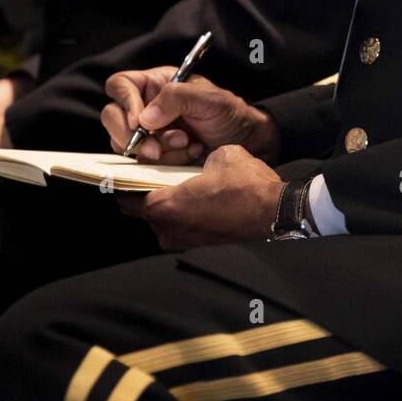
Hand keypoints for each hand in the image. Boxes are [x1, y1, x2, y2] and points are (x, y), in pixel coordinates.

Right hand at [102, 66, 279, 164]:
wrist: (248, 145)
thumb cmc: (231, 115)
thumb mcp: (210, 99)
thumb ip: (178, 98)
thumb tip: (144, 118)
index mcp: (157, 84)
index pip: (121, 85)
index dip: (124, 102)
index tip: (140, 121)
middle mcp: (147, 106)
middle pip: (112, 116)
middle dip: (132, 135)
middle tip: (156, 147)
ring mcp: (148, 132)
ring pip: (126, 143)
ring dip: (155, 149)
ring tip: (187, 144)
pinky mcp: (155, 155)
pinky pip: (142, 162)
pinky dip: (165, 161)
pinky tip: (188, 154)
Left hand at [117, 143, 283, 249]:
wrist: (276, 211)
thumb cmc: (247, 185)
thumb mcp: (219, 155)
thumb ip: (195, 160)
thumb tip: (194, 162)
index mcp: (166, 207)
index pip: (125, 197)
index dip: (124, 181)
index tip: (127, 170)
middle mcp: (169, 230)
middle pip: (140, 210)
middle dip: (143, 192)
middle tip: (154, 173)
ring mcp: (184, 241)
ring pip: (160, 220)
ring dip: (164, 204)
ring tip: (178, 185)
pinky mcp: (199, 245)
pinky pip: (178, 227)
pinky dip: (180, 214)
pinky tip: (195, 198)